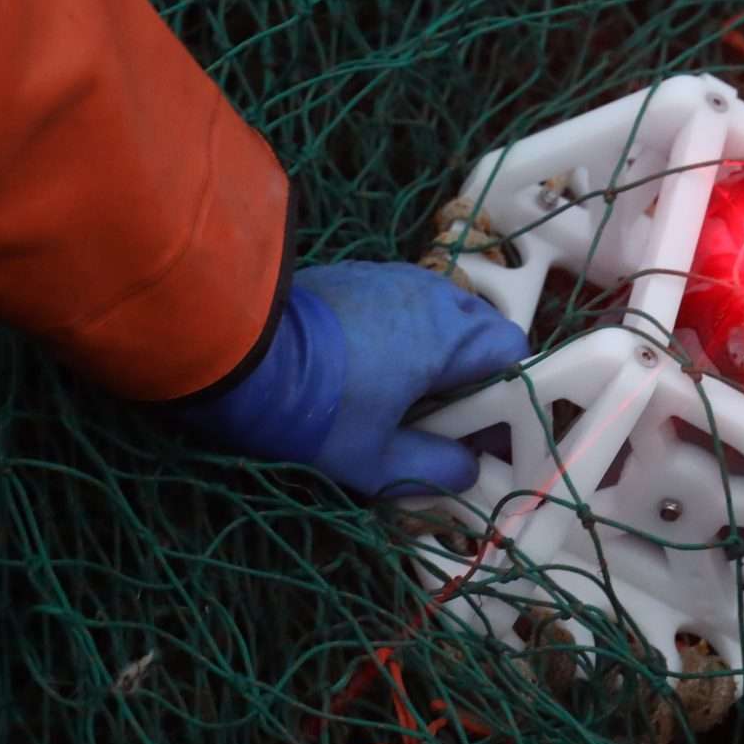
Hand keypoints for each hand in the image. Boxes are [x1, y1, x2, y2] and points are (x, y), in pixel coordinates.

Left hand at [172, 261, 530, 496]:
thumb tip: (466, 470)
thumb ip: (435, 469)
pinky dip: (400, 333)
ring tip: (398, 395)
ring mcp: (390, 277)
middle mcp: (431, 295)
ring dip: (435, 354)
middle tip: (437, 420)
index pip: (513, 355)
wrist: (229, 348)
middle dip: (471, 376)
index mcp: (450, 336)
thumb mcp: (376, 461)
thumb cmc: (312, 409)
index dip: (505, 399)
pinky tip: (364, 366)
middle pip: (480, 332)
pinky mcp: (354, 274)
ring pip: (439, 315)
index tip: (477, 435)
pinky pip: (401, 303)